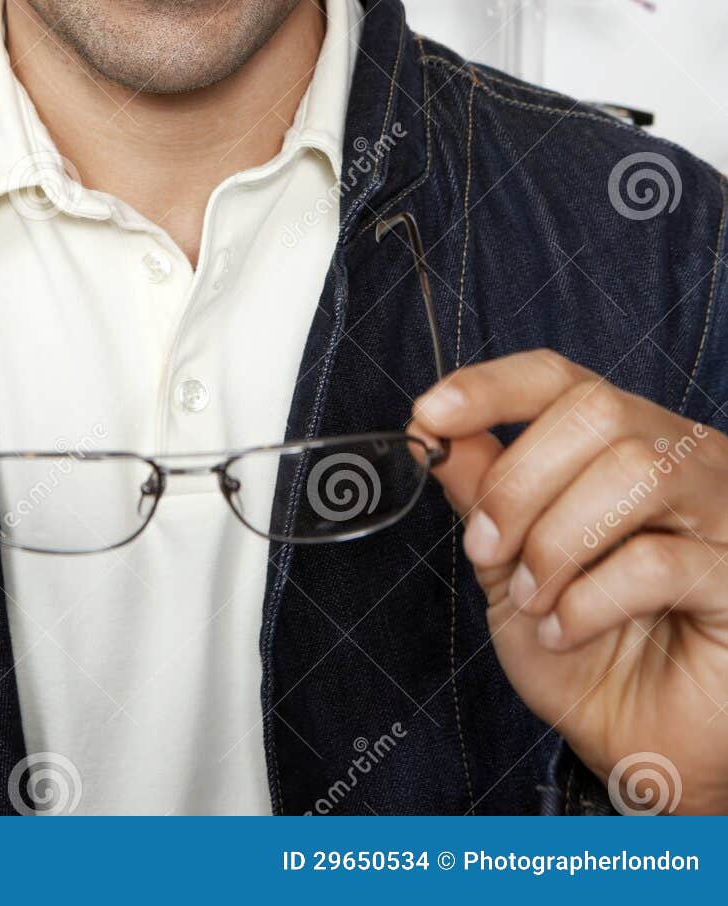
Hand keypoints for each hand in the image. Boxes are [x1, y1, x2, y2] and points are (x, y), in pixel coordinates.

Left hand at [410, 349, 727, 814]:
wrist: (644, 750)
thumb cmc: (586, 653)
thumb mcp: (510, 569)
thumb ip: (480, 495)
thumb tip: (434, 433)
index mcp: (621, 443)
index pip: (562, 379)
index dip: (493, 386)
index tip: (430, 415)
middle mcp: (681, 459)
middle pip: (596, 411)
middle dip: (520, 480)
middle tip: (487, 547)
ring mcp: (721, 512)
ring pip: (636, 468)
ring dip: (557, 540)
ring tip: (534, 597)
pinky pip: (658, 562)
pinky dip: (591, 598)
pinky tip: (567, 630)